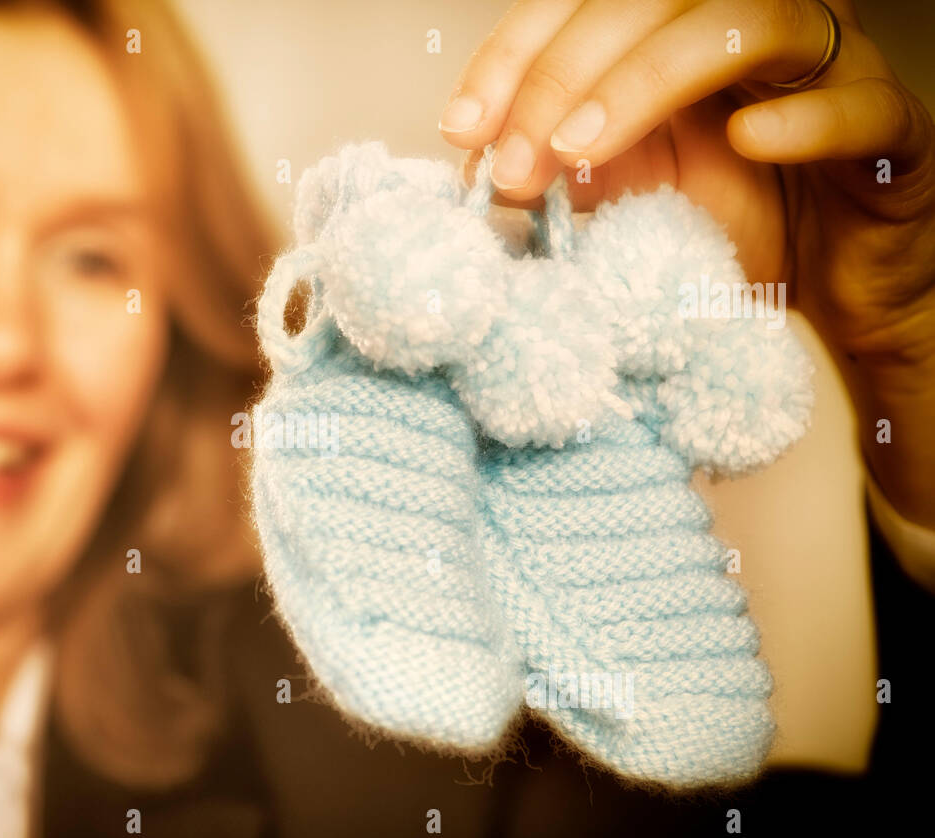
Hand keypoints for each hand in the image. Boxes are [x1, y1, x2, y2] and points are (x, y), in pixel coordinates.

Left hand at [441, 0, 934, 525]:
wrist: (831, 293)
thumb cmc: (730, 231)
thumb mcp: (623, 197)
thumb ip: (559, 168)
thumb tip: (476, 165)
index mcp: (676, 35)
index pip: (584, 3)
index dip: (514, 53)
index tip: (463, 127)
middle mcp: (749, 31)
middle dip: (562, 77)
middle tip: (517, 163)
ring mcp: (828, 67)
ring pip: (750, 20)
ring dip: (649, 83)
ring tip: (585, 152)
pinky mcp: (891, 127)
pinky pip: (860, 101)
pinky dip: (804, 116)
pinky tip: (749, 142)